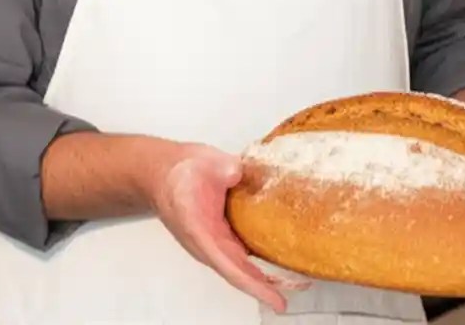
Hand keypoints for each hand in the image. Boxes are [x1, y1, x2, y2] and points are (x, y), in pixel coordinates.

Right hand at [146, 143, 306, 312]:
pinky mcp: (222, 237)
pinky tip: (283, 261)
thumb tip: (239, 173)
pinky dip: (262, 262)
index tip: (276, 301)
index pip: (232, 268)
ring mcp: (215, 244)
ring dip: (269, 277)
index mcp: (202, 233)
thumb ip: (223, 168)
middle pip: (242, 274)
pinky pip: (244, 255)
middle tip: (301, 287)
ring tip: (299, 281)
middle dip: (270, 286)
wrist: (163, 174)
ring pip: (244, 267)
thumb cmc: (179, 172)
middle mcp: (209, 245)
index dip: (256, 286)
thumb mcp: (202, 162)